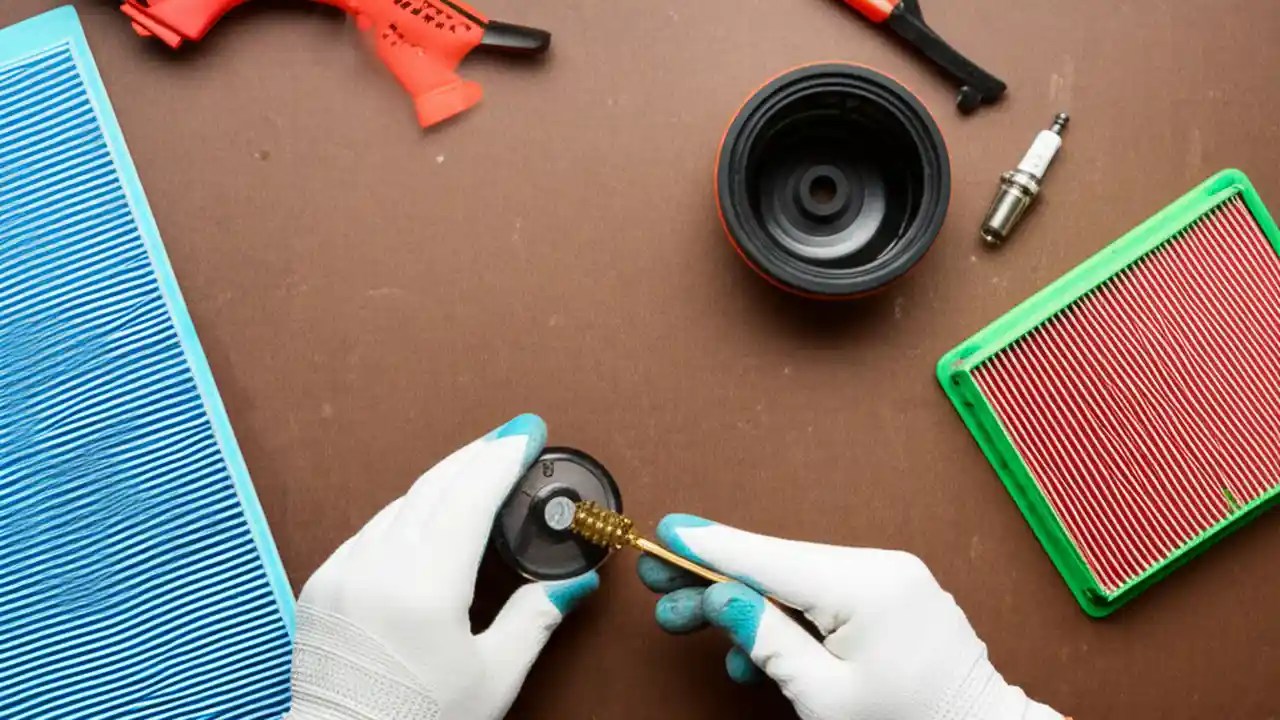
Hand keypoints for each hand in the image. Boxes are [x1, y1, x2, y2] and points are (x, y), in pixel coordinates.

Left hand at [287, 414, 598, 719]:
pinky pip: (370, 529)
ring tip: (477, 470)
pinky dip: (405, 512)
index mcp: (425, 586)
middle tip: (511, 438)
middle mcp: (378, 567)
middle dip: (477, 456)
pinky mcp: (322, 584)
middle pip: (434, 487)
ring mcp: (343, 571)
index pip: (470, 497)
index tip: (528, 433)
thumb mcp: (493, 677)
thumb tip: (574, 582)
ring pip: (400, 503)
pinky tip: (426, 515)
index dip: (503, 459)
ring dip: (442, 481)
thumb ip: (535, 618)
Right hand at [638, 515, 1063, 719]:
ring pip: (797, 580)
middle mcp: (882, 569)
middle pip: (777, 565)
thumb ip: (768, 640)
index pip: (768, 558)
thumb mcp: (826, 696)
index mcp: (867, 587)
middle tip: (663, 589)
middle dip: (716, 578)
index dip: (710, 546)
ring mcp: (892, 580)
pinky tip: (754, 645)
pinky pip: (826, 594)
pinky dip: (788, 614)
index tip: (667, 533)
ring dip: (747, 601)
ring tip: (693, 621)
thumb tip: (722, 598)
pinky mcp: (894, 596)